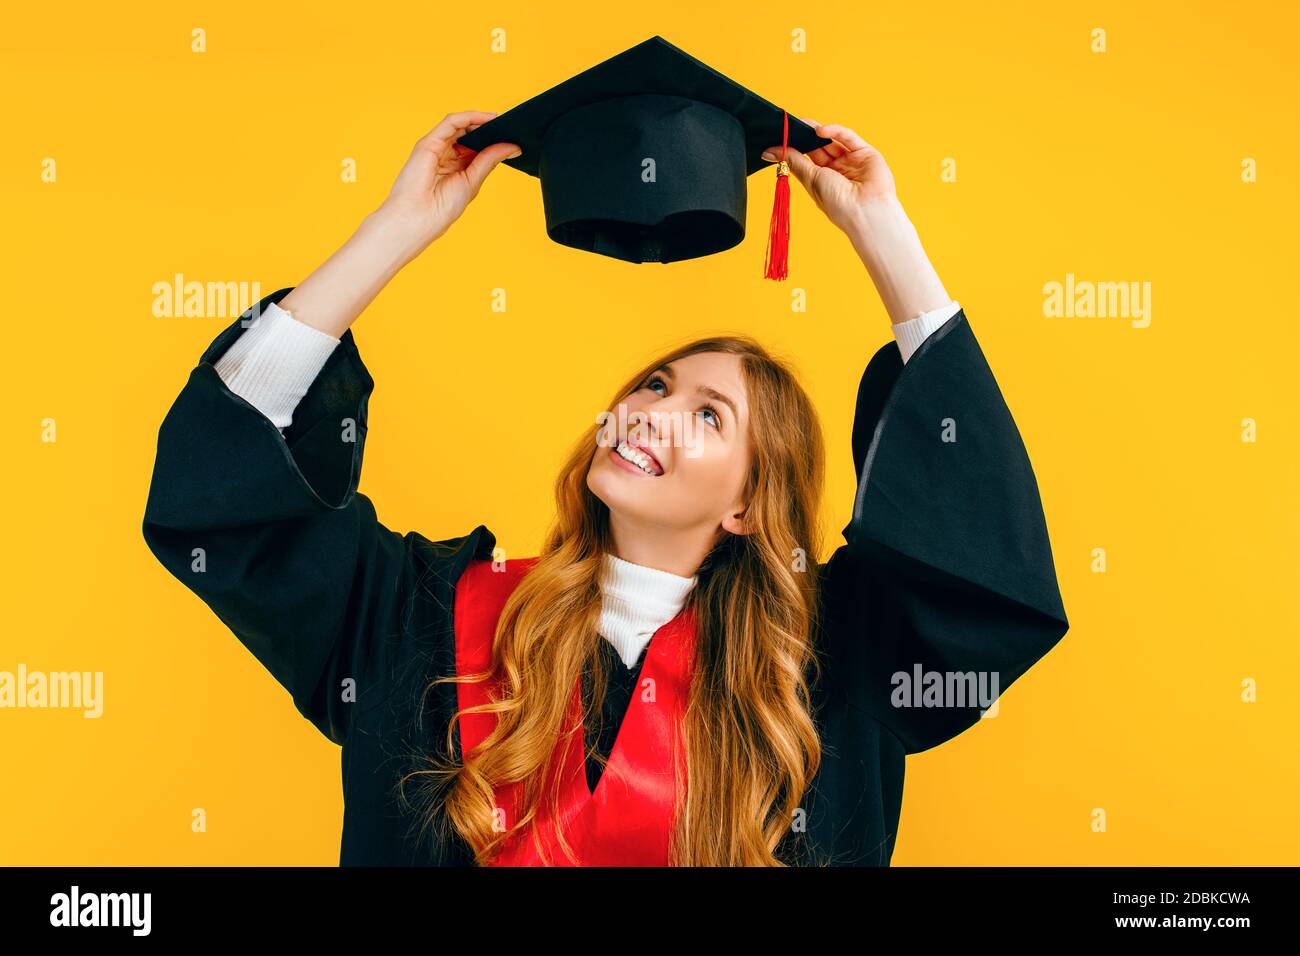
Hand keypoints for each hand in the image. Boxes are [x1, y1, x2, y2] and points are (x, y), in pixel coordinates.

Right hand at [377, 110, 519, 256]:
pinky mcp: (429, 142)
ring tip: (502, 122)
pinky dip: (470, 117)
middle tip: (512, 127)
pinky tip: (487, 119)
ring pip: (461, 124)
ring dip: (482, 120)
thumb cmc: (441, 208)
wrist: (418, 219)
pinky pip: (451, 122)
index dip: (493, 140)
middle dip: (490, 129)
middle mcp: (445, 154)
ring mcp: (436, 146)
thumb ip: (490, 160)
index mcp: (455, 166)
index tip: (514, 137)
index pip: (476, 146)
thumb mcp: (473, 180)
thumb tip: (512, 147)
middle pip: (469, 133)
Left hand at [762, 120, 895, 236]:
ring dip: (816, 131)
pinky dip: (834, 131)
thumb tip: (768, 152)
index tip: (778, 137)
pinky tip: (819, 131)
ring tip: (802, 124)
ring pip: (832, 139)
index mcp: (822, 180)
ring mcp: (851, 160)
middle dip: (804, 136)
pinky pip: (848, 137)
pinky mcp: (865, 152)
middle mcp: (837, 169)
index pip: (806, 158)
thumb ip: (793, 161)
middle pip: (818, 146)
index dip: (793, 147)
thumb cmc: (837, 203)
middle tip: (790, 126)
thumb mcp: (811, 179)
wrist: (865, 210)